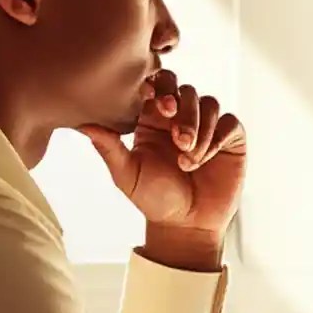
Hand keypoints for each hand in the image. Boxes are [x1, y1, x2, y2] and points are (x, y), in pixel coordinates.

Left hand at [78, 70, 245, 264]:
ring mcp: (209, 127)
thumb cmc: (154, 200)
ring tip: (186, 158)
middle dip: (182, 107)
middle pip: (186, 90)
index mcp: (154, 119)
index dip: (158, 88)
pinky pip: (229, 123)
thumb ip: (108, 147)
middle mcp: (182, 118)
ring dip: (198, 128)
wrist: (186, 225)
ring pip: (209, 103)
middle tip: (175, 134)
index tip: (154, 104)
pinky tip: (202, 159)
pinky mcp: (231, 139)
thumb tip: (81, 124)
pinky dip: (216, 138)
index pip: (158, 87)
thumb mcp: (127, 174)